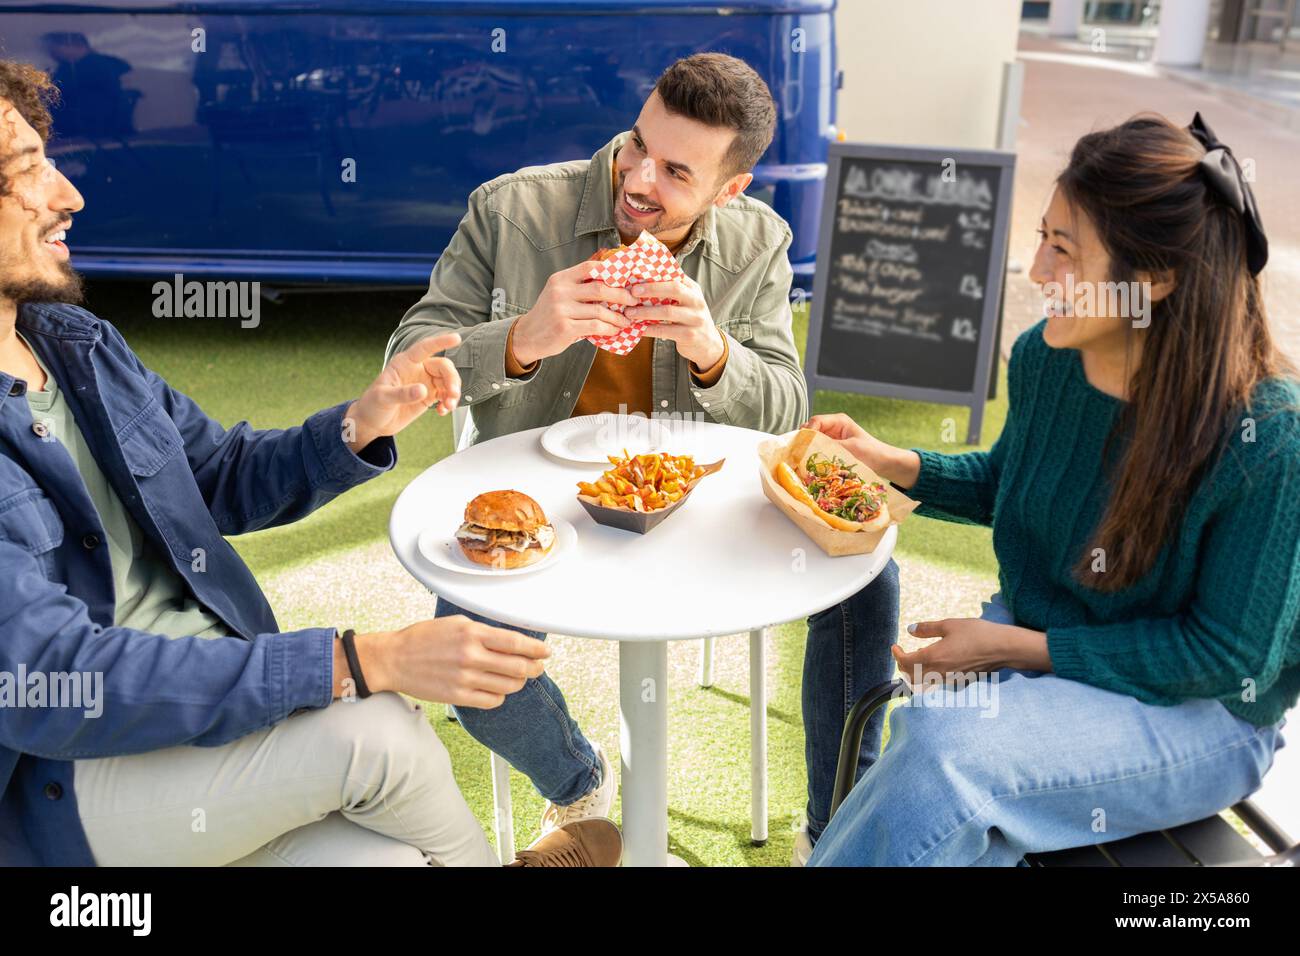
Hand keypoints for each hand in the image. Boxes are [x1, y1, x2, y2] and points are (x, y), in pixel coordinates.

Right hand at [342, 616, 550, 708]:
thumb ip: (484, 632)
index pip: (515, 643)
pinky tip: (498, 690)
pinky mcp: (457, 696)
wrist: (394, 659)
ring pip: (508, 686)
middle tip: (538, 667)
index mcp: (472, 633)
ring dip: (519, 683)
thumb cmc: (424, 638)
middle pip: (517, 667)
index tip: (546, 652)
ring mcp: (464, 678)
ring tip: (518, 678)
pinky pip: (491, 701)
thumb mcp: (456, 623)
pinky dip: (500, 696)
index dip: (536, 649)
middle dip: (534, 668)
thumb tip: (512, 640)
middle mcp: (470, 655)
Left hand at [345, 332, 461, 452]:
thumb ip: (402, 394)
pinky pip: (446, 395)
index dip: (440, 342)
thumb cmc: (372, 405)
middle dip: (452, 379)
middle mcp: (417, 370)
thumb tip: (423, 390)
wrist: (373, 422)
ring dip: (453, 393)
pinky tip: (443, 411)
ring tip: (449, 406)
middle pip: (443, 367)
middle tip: (452, 395)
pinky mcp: (429, 396)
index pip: (425, 348)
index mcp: (405, 363)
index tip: (456, 338)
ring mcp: (424, 382)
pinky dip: (448, 402)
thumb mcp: (383, 398)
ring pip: (448, 381)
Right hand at [511, 261, 638, 365]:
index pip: (590, 267)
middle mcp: (560, 291)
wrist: (528, 336)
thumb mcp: (560, 293)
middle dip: (621, 295)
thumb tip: (611, 275)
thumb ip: (580, 284)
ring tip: (626, 321)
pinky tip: (614, 330)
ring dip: (617, 317)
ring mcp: (561, 310)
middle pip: (599, 288)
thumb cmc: (551, 314)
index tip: (626, 280)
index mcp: (561, 279)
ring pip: (599, 311)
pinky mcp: (564, 328)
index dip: (611, 271)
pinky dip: (609, 329)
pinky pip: (595, 327)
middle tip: (633, 301)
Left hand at [628, 276, 725, 369]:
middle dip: (651, 289)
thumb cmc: (690, 319)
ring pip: (668, 311)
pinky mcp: (690, 335)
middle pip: (674, 289)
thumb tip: (643, 282)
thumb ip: (672, 292)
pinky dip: (650, 329)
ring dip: (645, 312)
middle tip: (632, 293)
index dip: (656, 276)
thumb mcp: (687, 302)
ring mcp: (695, 318)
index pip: (676, 276)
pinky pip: (665, 331)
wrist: (709, 344)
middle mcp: (697, 301)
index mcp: (693, 289)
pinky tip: (639, 329)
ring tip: (630, 313)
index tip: (637, 279)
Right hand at [800, 413, 919, 487]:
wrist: (885, 464)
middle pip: (811, 430)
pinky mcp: (832, 449)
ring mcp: (832, 438)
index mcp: (838, 421)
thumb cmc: (871, 452)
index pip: (815, 421)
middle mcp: (833, 427)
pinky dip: (814, 456)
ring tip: (805, 460)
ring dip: (809, 450)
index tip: (803, 446)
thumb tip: (809, 449)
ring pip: (812, 441)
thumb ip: (830, 446)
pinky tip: (812, 464)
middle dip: (805, 441)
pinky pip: (818, 450)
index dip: (807, 432)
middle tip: (800, 454)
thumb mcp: (851, 449)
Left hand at [892, 618, 1050, 685]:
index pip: (905, 662)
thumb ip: (927, 629)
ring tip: (914, 660)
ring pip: (922, 683)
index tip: (895, 646)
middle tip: (902, 654)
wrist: (1002, 648)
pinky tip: (932, 665)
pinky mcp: (958, 681)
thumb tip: (910, 629)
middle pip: (910, 677)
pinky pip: (935, 683)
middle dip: (902, 666)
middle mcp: (938, 672)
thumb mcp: (949, 625)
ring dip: (913, 674)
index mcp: (933, 657)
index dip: (896, 655)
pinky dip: (927, 677)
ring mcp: (949, 679)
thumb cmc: (977, 633)